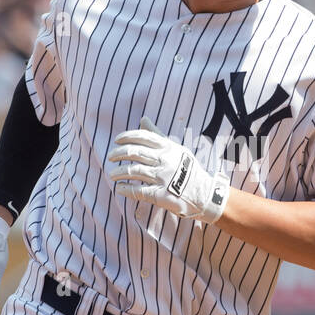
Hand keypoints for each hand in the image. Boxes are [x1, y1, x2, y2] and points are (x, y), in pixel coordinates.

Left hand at [107, 117, 229, 222]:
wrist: (204, 194)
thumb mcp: (176, 149)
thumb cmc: (187, 169)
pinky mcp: (160, 194)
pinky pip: (137, 190)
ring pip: (132, 171)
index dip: (126, 137)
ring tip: (111, 175)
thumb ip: (157, 135)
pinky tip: (119, 188)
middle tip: (110, 157)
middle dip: (118, 154)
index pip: (143, 137)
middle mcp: (165, 160)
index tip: (116, 140)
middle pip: (134, 152)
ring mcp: (162, 177)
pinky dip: (125, 189)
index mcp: (168, 148)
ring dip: (118, 172)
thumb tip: (143, 119)